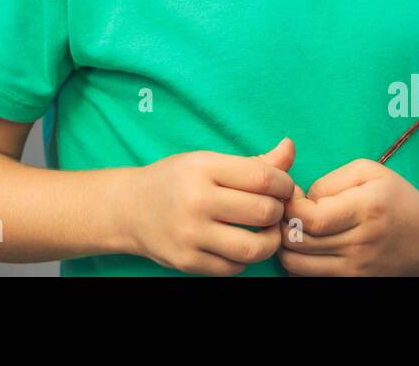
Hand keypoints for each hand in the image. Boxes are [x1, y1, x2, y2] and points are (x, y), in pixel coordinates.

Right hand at [127, 137, 296, 274]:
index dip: (284, 184)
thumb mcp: (207, 161)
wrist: (129, 208)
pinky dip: (245, 259)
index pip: (263, 177)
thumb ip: (252, 162)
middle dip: (278, 212)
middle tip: (273, 210)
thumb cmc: (175, 180)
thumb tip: (290, 149)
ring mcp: (190, 234)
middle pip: (263, 211)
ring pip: (254, 247)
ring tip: (265, 232)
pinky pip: (234, 268)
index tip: (284, 188)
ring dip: (269, 241)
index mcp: (203, 168)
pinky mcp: (187, 261)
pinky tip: (240, 245)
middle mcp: (196, 200)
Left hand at [277, 158, 418, 275]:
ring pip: (299, 265)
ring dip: (286, 246)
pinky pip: (310, 278)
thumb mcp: (369, 172)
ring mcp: (358, 269)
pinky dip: (299, 264)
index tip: (293, 195)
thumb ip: (330, 180)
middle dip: (282, 224)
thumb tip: (302, 200)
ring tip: (293, 229)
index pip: (311, 218)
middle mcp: (361, 243)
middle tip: (286, 211)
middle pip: (300, 242)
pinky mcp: (355, 282)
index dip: (290, 207)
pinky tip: (305, 246)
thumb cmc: (395, 198)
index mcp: (366, 209)